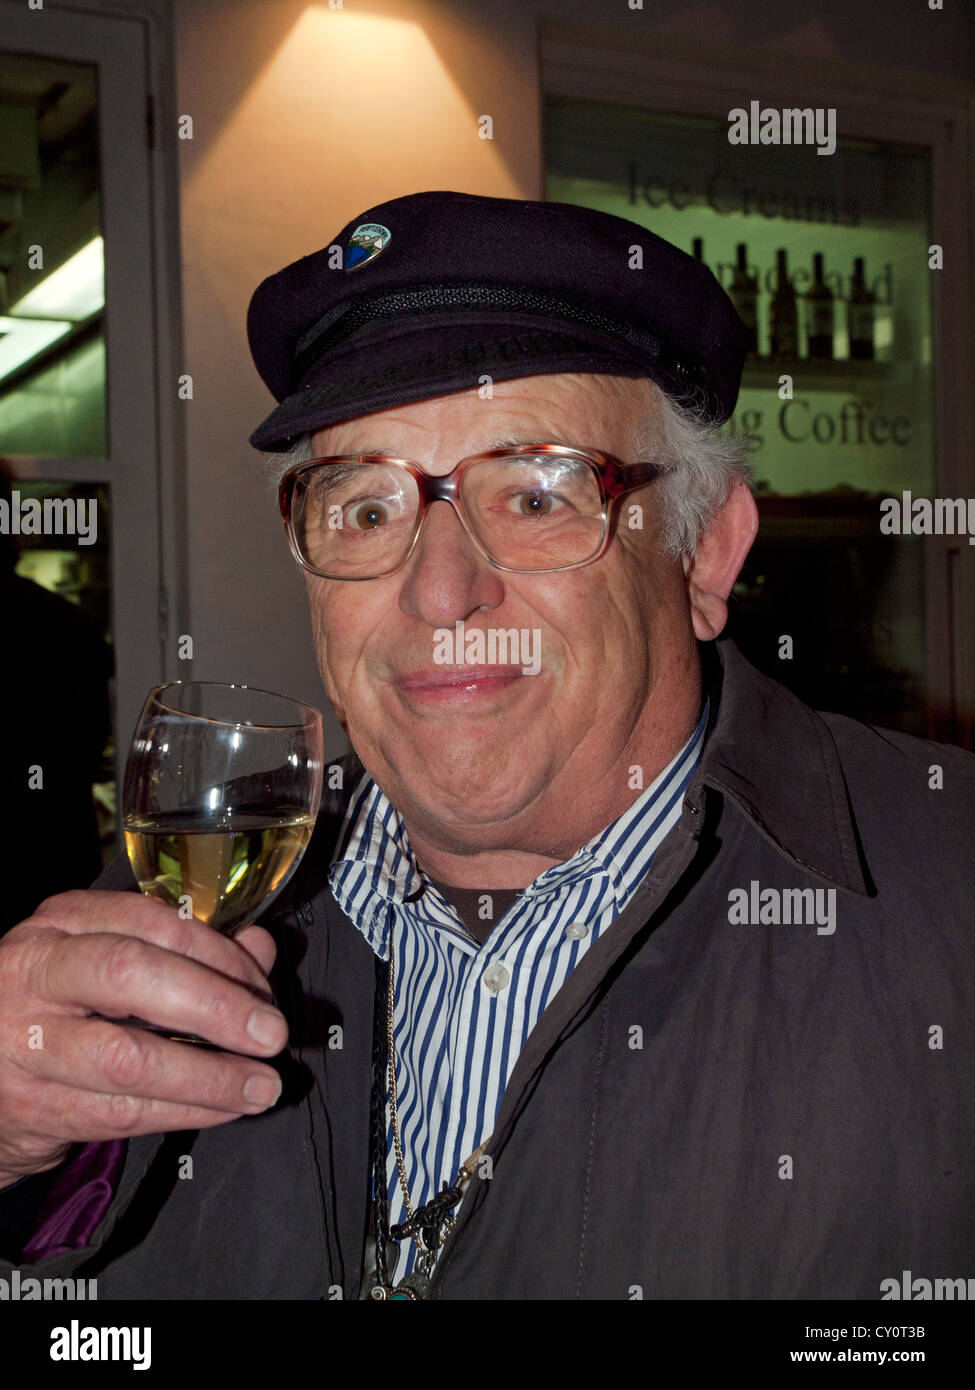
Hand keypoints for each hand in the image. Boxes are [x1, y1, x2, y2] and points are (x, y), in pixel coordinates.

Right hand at [0, 890, 288, 1187]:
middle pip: (131, 976)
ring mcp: (27, 1041)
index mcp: (64, 923)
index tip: (261, 986)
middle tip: (269, 1033)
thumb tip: (261, 948)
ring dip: (209, 1077)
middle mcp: (37, 972)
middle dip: (215, 1006)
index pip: (151, 923)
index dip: (218, 955)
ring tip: (258, 1085)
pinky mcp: (32, 1104)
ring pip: (128, 1058)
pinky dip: (184, 1112)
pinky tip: (222, 1108)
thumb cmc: (59, 1007)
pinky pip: (120, 1113)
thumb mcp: (111, 959)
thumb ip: (187, 951)